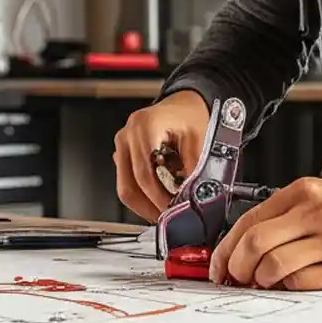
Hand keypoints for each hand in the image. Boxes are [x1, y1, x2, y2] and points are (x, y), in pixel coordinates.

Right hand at [112, 90, 210, 221]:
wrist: (184, 102)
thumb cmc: (190, 114)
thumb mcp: (199, 138)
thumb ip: (193, 169)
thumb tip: (190, 198)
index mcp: (144, 127)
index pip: (145, 175)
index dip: (157, 199)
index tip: (172, 212)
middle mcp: (127, 135)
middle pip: (128, 185)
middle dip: (148, 208)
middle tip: (167, 220)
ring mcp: (122, 144)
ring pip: (124, 186)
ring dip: (144, 204)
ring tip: (164, 214)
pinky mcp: (123, 153)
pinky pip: (127, 180)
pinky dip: (142, 194)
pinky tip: (159, 200)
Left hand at [208, 177, 321, 289]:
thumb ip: (288, 213)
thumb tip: (246, 243)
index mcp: (306, 191)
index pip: (250, 220)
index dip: (226, 247)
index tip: (218, 263)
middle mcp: (318, 213)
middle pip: (254, 244)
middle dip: (236, 267)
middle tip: (235, 277)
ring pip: (273, 267)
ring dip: (260, 281)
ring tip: (264, 282)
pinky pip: (302, 283)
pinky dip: (289, 287)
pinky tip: (292, 282)